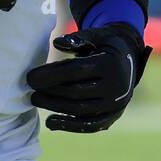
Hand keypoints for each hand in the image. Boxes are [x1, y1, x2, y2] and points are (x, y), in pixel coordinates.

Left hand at [25, 23, 150, 132]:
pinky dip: (70, 125)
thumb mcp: (95, 34)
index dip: (51, 75)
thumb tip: (56, 44)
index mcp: (110, 63)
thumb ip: (76, 38)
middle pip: (76, 92)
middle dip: (50, 91)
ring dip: (55, 107)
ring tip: (36, 100)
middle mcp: (116, 86)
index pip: (76, 71)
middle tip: (31, 90)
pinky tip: (50, 122)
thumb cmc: (104, 44)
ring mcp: (116, 103)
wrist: (130, 59)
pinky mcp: (114, 115)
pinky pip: (90, 125)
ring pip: (81, 110)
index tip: (30, 77)